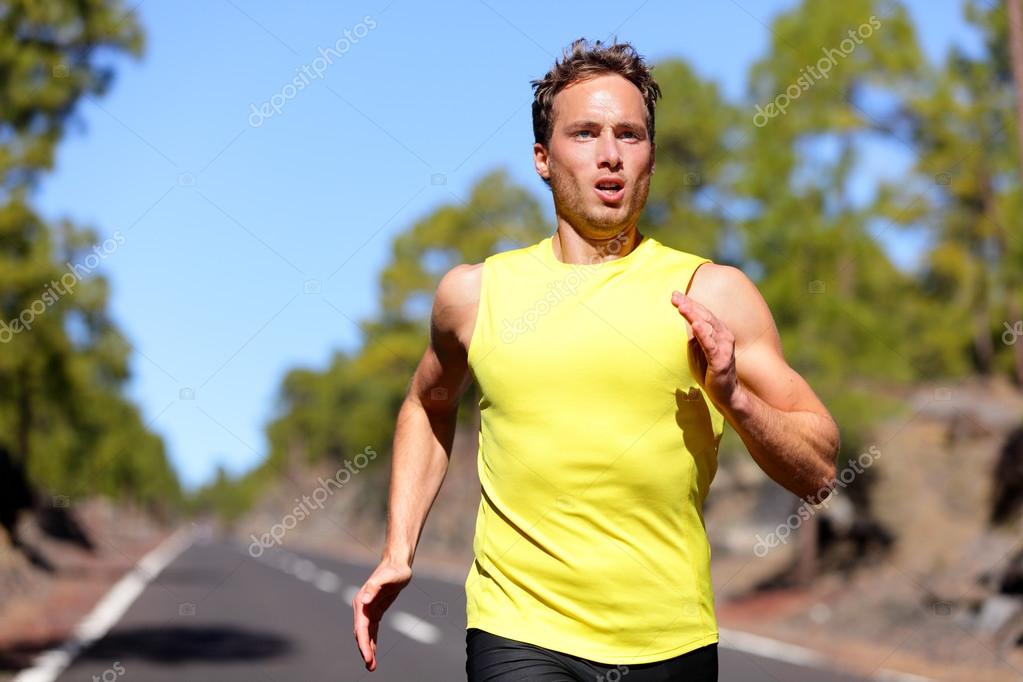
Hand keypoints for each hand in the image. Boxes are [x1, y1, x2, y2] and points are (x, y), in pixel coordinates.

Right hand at [352, 559, 411, 671]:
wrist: (398, 563)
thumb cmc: (394, 569)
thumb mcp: (388, 577)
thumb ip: (374, 587)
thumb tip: (363, 601)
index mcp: (362, 601)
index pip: (361, 627)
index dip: (363, 643)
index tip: (367, 657)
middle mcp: (362, 607)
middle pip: (361, 633)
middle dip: (365, 650)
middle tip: (371, 667)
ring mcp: (368, 610)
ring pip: (366, 634)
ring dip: (367, 649)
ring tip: (371, 666)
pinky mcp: (375, 611)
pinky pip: (372, 630)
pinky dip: (372, 641)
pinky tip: (373, 653)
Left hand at [671, 290, 740, 408]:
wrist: (726, 394)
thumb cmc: (710, 371)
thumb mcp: (698, 350)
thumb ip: (694, 337)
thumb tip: (687, 325)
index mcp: (718, 331)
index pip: (702, 313)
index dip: (689, 303)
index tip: (674, 294)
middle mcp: (724, 335)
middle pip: (704, 316)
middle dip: (689, 305)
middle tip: (674, 296)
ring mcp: (724, 347)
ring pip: (707, 327)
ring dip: (693, 315)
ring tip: (681, 306)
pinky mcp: (721, 360)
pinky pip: (710, 345)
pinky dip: (702, 333)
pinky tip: (695, 325)